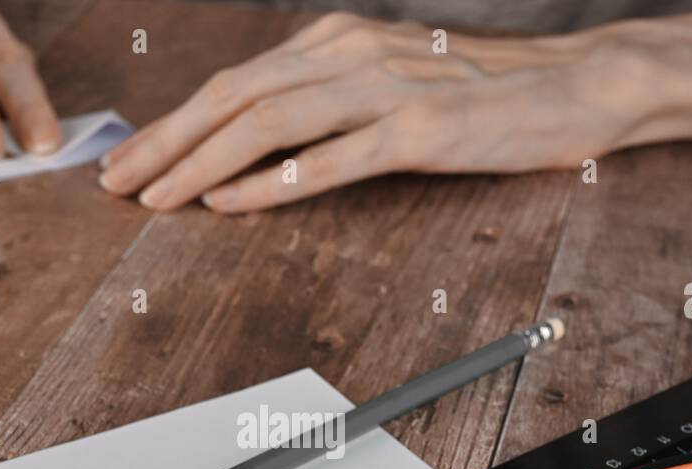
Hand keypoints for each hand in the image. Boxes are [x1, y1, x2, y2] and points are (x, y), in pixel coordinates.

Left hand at [97, 12, 649, 212]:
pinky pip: (329, 157)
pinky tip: (228, 203)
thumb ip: (329, 104)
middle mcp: (349, 53)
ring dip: (201, 161)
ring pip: (268, 122)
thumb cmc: (484, 94)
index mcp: (336, 41)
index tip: (129, 160)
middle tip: (115, 183)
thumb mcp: (392, 84)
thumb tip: (263, 144)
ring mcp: (384, 87)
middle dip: (165, 142)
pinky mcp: (418, 127)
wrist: (576, 84)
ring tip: (155, 197)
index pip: (237, 83)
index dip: (173, 123)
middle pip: (235, 96)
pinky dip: (271, 182)